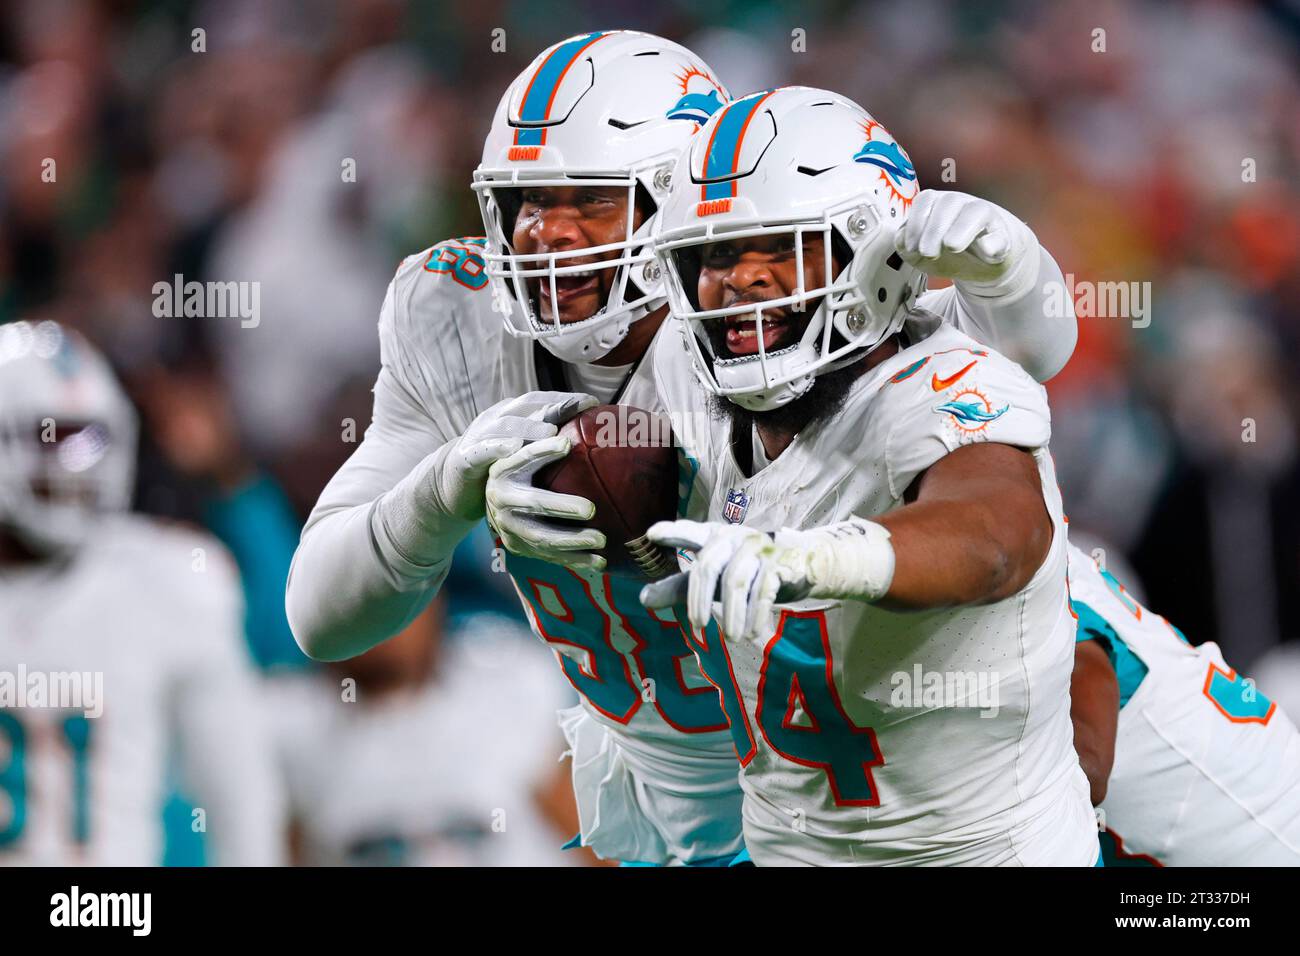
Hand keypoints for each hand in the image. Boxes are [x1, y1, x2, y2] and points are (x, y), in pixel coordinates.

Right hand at [434, 391, 597, 520]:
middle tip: (581, 410)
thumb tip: (590, 448)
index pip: (542, 401)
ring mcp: (480, 436)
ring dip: (531, 428)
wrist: (450, 485)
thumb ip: (547, 444)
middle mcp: (497, 420)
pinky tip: (512, 447)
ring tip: (554, 435)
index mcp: (513, 415)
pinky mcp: (465, 457)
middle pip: (529, 408)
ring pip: (507, 426)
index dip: (567, 399)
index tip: (593, 403)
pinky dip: (496, 446)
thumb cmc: (498, 470)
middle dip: (556, 407)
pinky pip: (481, 450)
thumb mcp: (523, 453)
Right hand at [485, 436, 606, 570]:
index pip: (523, 458)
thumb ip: (548, 428)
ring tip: (601, 539)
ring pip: (541, 535)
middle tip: (590, 508)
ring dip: (572, 541)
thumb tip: (594, 404)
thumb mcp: (523, 448)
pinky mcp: (516, 546)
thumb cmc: (518, 465)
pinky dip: (574, 561)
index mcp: (505, 467)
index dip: (542, 451)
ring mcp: (507, 525)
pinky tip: (600, 562)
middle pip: (534, 503)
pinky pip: (547, 556)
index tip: (565, 443)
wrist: (482, 498)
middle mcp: (500, 496)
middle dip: (562, 507)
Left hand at [639, 520, 813, 641]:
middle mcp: (733, 537)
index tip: (651, 534)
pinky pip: (763, 591)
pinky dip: (756, 615)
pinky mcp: (778, 564)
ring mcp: (757, 549)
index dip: (672, 532)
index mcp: (713, 537)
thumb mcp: (710, 580)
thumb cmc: (744, 572)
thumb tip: (641, 599)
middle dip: (700, 600)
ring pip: (736, 582)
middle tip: (697, 626)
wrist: (800, 565)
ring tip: (731, 638)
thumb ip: (678, 588)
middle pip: (708, 565)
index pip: (689, 532)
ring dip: (732, 615)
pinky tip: (752, 632)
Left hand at [895, 190, 1030, 286]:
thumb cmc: (948, 254)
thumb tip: (902, 239)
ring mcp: (984, 217)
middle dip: (934, 229)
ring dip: (961, 229)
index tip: (912, 248)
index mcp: (938, 205)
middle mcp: (961, 204)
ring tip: (952, 247)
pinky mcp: (1002, 236)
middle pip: (948, 203)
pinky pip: (1000, 235)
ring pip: (976, 211)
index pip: (925, 201)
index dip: (916, 223)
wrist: (982, 265)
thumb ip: (905, 247)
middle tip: (929, 253)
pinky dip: (993, 243)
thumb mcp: (921, 255)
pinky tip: (986, 253)